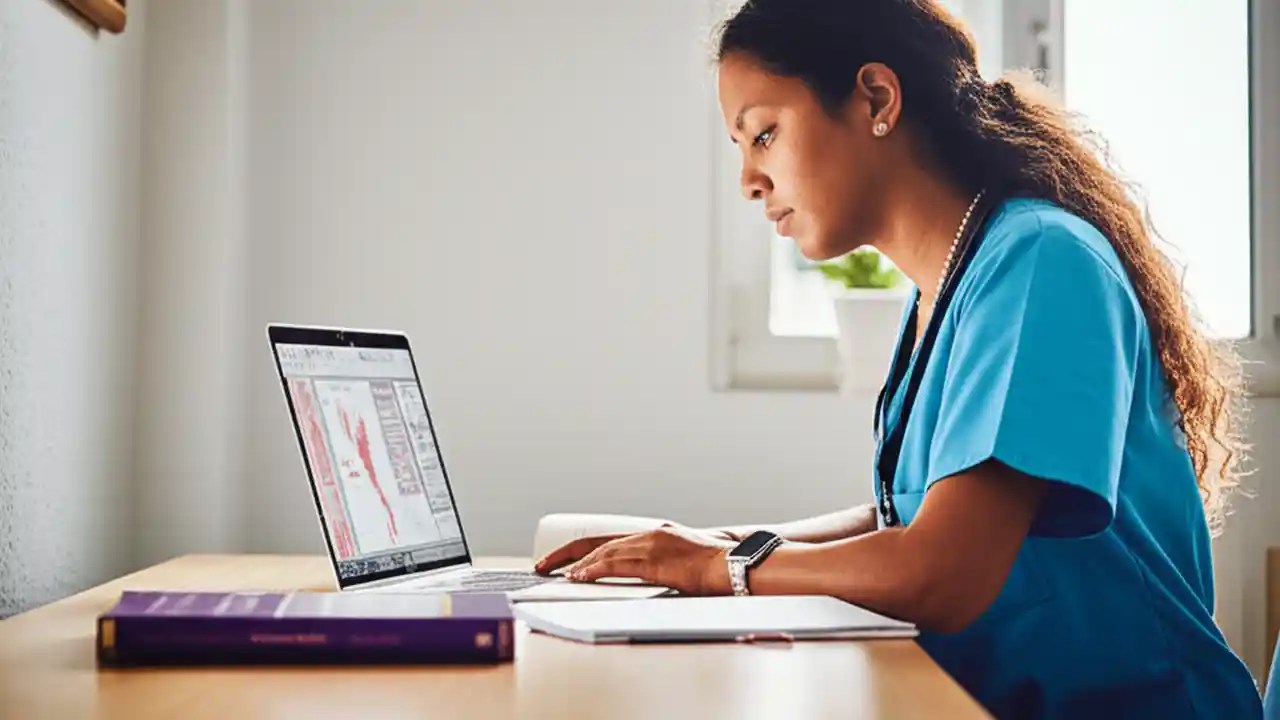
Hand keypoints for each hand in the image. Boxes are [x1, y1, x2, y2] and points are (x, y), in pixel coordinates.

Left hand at [549, 526, 736, 595]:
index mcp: (655, 533)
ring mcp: (650, 544)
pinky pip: (615, 564)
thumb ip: (661, 566)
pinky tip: (579, 577)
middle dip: (567, 553)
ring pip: (603, 551)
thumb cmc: (714, 569)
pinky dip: (593, 570)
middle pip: (597, 541)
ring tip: (555, 573)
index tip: (565, 560)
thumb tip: (646, 579)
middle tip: (544, 564)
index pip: (610, 539)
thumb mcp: (683, 562)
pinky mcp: (653, 558)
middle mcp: (649, 533)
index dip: (584, 549)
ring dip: (575, 563)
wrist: (732, 566)